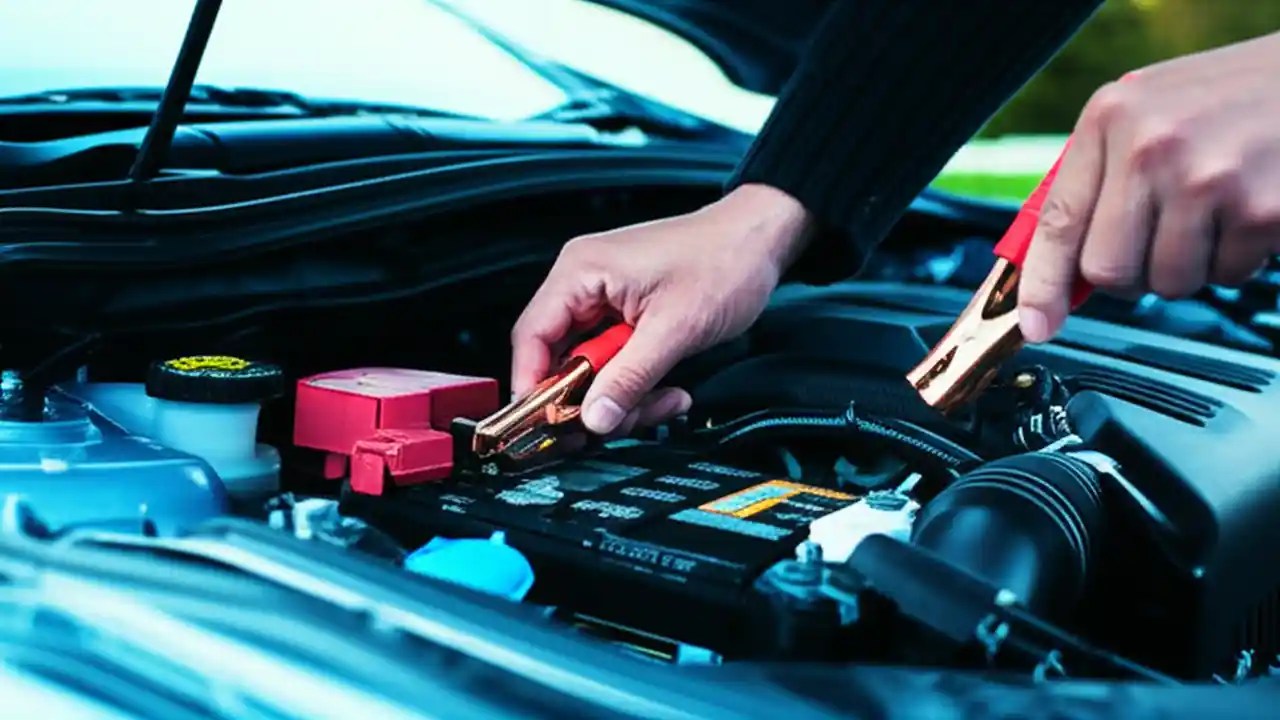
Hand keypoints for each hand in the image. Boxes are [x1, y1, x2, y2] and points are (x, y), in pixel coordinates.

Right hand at [511, 183, 813, 433]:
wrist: (761, 239)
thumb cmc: (723, 260)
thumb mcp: (675, 330)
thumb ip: (630, 378)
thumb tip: (594, 418)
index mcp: (582, 271)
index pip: (532, 336)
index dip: (532, 384)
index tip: (546, 423)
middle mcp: (585, 282)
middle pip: (559, 358)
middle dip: (591, 398)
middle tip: (616, 423)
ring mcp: (605, 300)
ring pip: (591, 368)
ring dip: (623, 395)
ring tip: (663, 400)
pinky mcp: (626, 315)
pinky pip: (616, 362)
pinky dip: (638, 383)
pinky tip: (669, 388)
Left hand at [1018, 32, 1279, 342]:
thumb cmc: (1229, 96)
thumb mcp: (1147, 114)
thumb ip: (1101, 179)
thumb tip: (1063, 269)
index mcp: (1111, 118)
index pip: (1056, 221)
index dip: (1040, 285)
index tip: (1035, 324)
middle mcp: (1151, 147)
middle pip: (1109, 270)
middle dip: (1130, 275)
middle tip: (1158, 240)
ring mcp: (1207, 179)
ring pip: (1169, 282)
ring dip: (1190, 265)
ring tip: (1213, 213)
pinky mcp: (1261, 210)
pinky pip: (1227, 274)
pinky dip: (1237, 257)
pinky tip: (1247, 209)